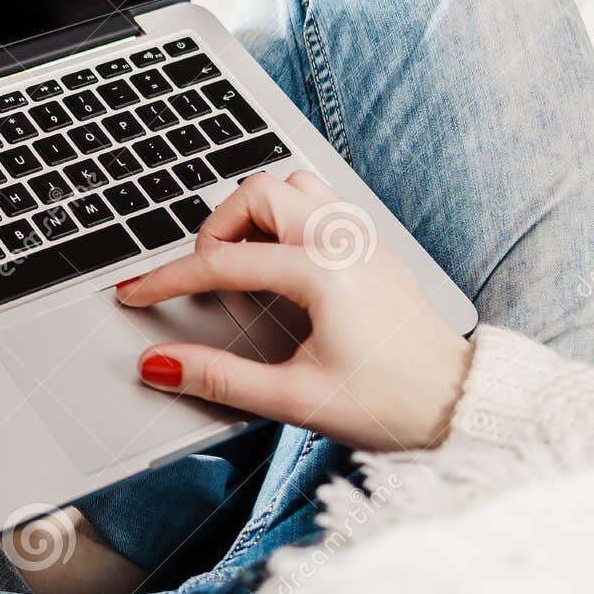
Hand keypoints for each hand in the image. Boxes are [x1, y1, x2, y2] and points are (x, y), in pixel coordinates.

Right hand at [116, 171, 470, 451]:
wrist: (458, 406)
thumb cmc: (390, 404)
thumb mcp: (295, 398)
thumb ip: (219, 378)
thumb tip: (159, 365)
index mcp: (322, 272)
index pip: (222, 263)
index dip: (168, 279)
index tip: (135, 293)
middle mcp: (343, 240)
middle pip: (255, 194)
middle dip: (215, 229)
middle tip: (205, 275)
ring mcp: (362, 237)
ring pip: (290, 186)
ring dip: (254, 214)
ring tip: (241, 261)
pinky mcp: (373, 246)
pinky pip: (319, 202)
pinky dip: (285, 217)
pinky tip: (280, 260)